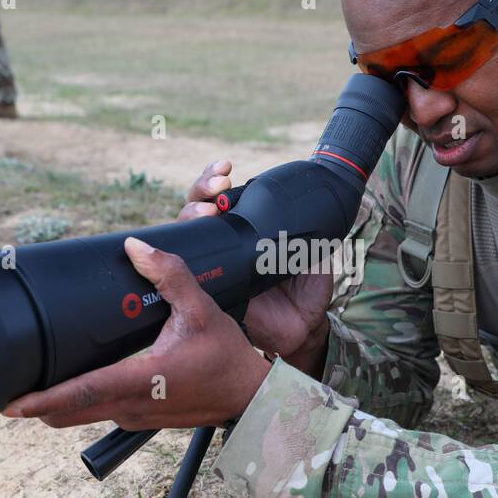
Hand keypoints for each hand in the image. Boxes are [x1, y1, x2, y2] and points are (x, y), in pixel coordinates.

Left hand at [2, 237, 270, 429]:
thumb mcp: (202, 310)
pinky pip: (99, 414)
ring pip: (82, 416)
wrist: (250, 396)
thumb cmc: (227, 356)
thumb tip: (136, 248)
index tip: (14, 403)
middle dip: (37, 407)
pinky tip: (70, 389)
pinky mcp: (141, 419)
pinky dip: (78, 405)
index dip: (45, 399)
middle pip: (70, 413)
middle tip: (5, 395)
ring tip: (30, 392)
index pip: (84, 393)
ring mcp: (136, 417)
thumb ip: (170, 276)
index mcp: (144, 380)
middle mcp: (134, 405)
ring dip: (56, 407)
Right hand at [179, 159, 332, 374]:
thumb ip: (310, 233)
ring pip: (188, 231)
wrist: (304, 328)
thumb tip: (310, 212)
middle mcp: (227, 244)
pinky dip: (184, 253)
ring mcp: (215, 265)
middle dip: (202, 189)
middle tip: (219, 185)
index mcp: (248, 230)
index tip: (226, 169)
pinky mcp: (209, 289)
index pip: (223, 198)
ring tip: (210, 208)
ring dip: (192, 212)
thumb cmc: (307, 289)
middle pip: (198, 207)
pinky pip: (187, 270)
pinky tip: (192, 241)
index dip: (216, 179)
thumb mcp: (313, 254)